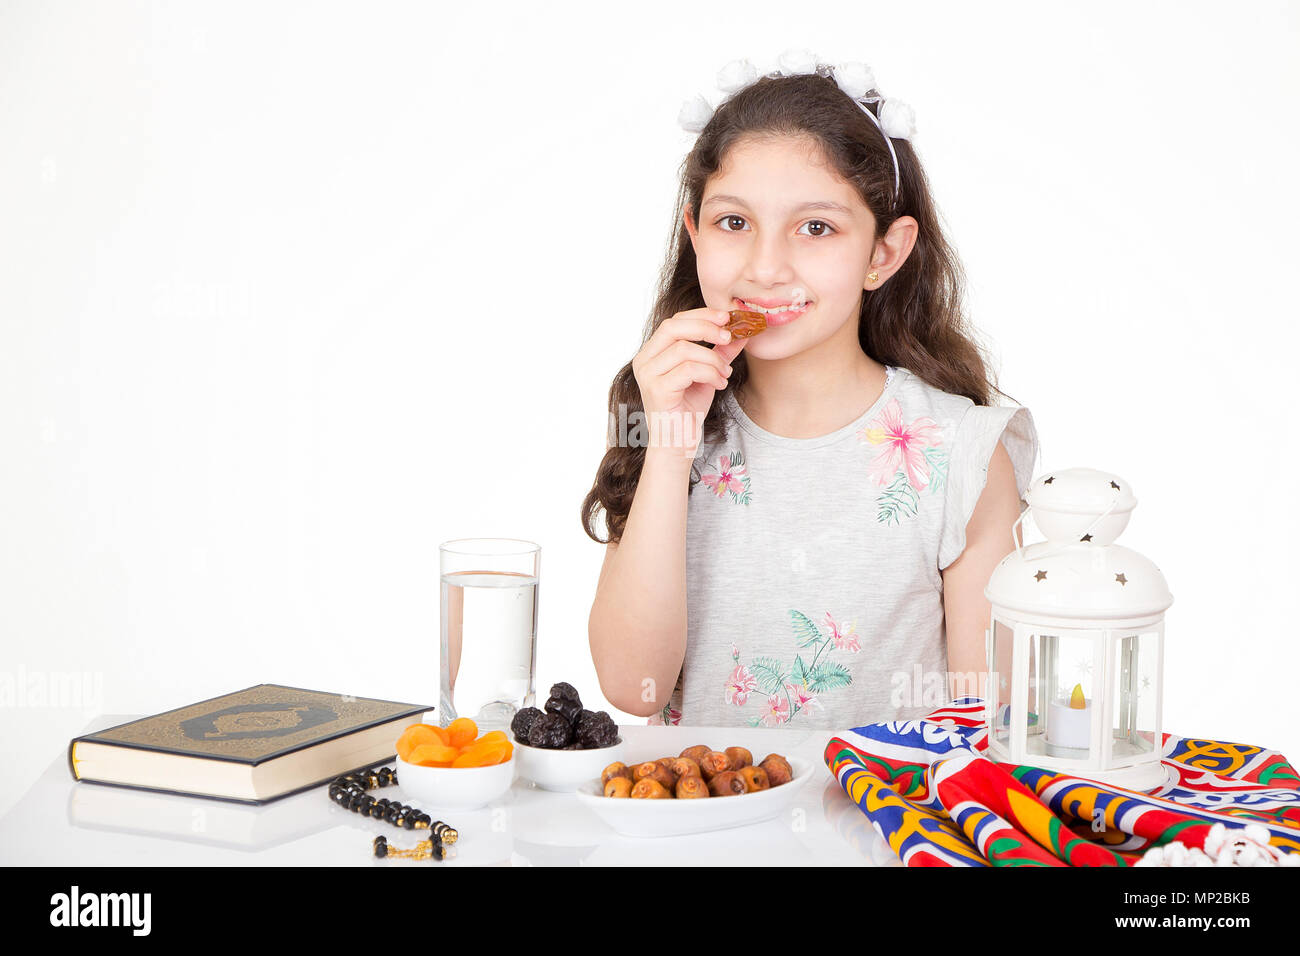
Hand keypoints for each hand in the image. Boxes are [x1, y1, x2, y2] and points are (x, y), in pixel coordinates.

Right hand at [631, 309, 749, 453]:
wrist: (678, 444)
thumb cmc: (687, 410)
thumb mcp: (707, 374)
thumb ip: (719, 352)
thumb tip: (741, 331)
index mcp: (652, 352)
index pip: (675, 321)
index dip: (702, 315)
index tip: (727, 317)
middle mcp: (644, 360)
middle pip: (674, 326)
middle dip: (706, 327)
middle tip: (729, 336)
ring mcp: (648, 375)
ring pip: (684, 349)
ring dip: (713, 358)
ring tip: (725, 373)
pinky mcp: (657, 390)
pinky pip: (689, 369)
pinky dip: (710, 373)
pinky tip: (719, 384)